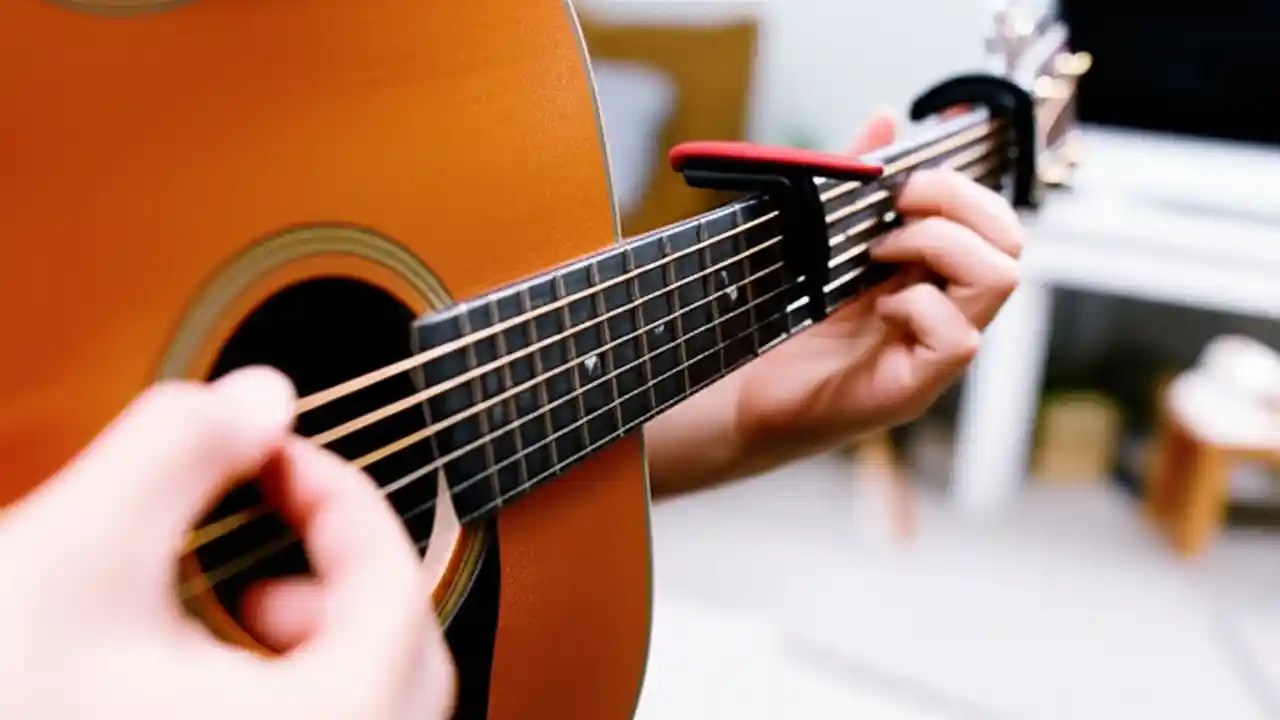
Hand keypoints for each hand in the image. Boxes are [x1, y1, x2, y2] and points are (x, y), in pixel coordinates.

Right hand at [0, 368, 454, 718]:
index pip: (395, 588)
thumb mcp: (72, 551)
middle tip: (269, 530)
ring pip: (369, 710)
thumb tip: (262, 393)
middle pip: (407, 660)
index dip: (342, 494)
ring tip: (238, 604)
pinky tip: (202, 677)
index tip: (276, 457)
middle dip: (345, 573)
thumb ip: (180, 444)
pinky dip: (297, 695)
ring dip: (324, 638)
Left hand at [646, 109, 1022, 490]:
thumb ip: (853, 187)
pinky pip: (958, 337)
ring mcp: (937, 353)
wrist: (745, 400)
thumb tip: (886, 119)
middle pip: (1011, 242)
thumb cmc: (789, 329)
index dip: (964, 187)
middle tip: (896, 206)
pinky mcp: (915, 387)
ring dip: (938, 246)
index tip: (904, 179)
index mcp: (933, 279)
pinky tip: (876, 308)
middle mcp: (948, 313)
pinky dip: (917, 305)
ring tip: (878, 253)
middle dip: (957, 202)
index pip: (994, 222)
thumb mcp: (820, 246)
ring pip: (1000, 278)